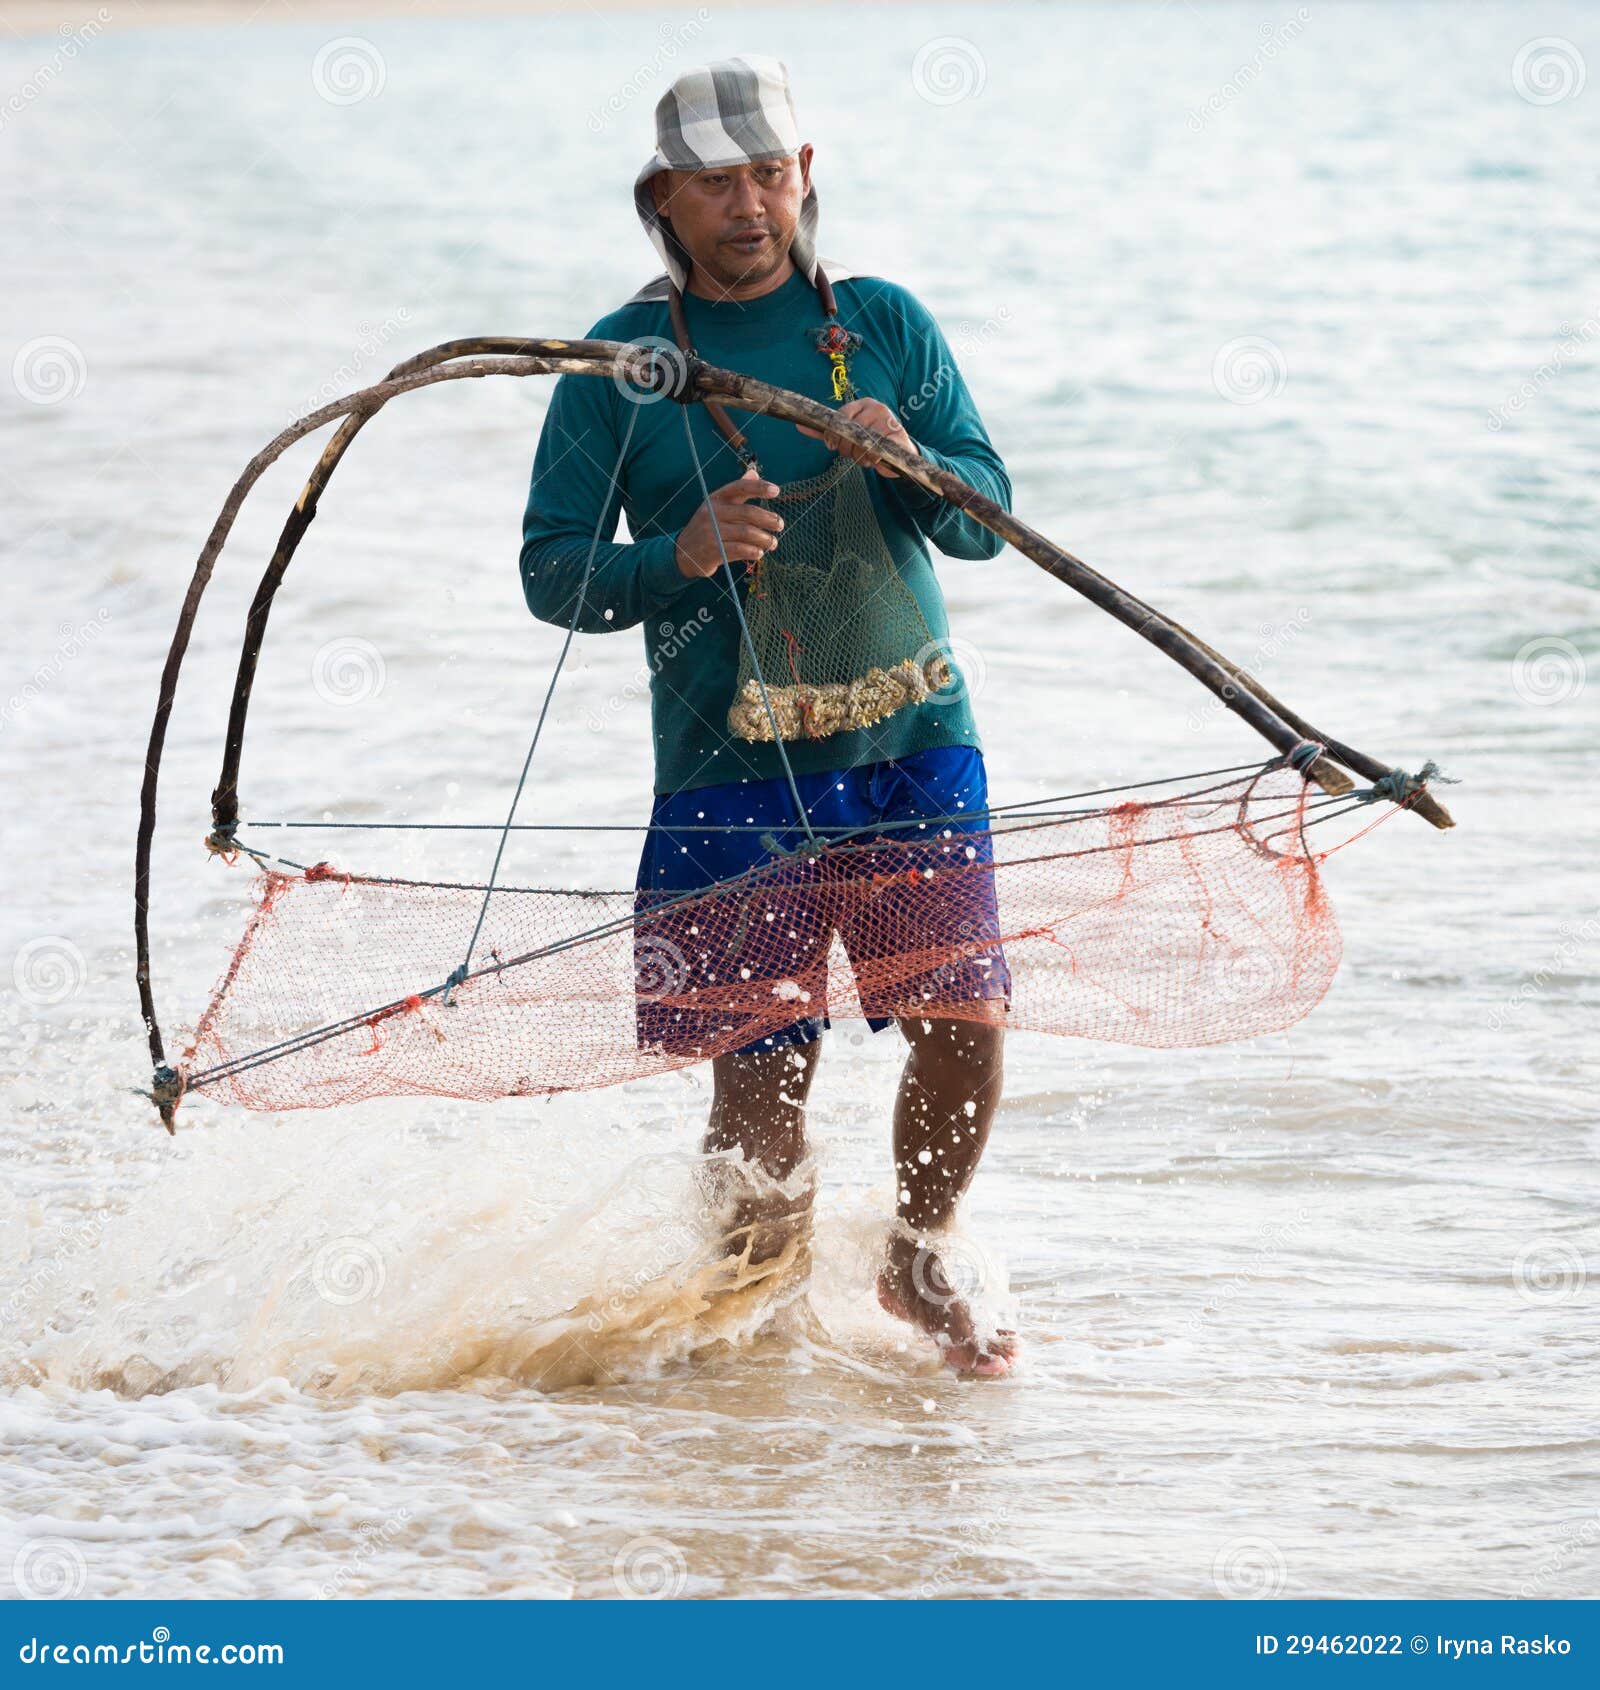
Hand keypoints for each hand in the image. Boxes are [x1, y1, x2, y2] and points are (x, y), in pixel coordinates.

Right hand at [674, 464, 784, 578]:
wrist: (683, 554)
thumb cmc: (707, 528)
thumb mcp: (717, 507)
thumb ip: (737, 492)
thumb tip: (754, 472)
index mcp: (715, 499)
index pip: (739, 487)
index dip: (758, 487)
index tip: (777, 490)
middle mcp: (712, 513)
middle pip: (747, 512)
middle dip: (768, 519)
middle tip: (780, 525)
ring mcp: (711, 532)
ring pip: (746, 532)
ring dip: (764, 539)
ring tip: (773, 543)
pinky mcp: (712, 551)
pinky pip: (739, 549)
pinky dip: (753, 551)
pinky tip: (760, 553)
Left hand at [796, 398, 919, 478]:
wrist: (899, 454)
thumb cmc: (870, 443)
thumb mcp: (847, 436)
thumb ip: (826, 431)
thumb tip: (799, 425)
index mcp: (862, 404)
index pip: (840, 416)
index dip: (832, 433)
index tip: (832, 446)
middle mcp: (875, 407)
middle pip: (849, 429)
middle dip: (846, 448)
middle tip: (852, 455)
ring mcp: (887, 418)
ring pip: (862, 441)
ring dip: (860, 456)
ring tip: (865, 459)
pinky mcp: (897, 432)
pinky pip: (875, 450)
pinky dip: (871, 459)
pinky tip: (874, 460)